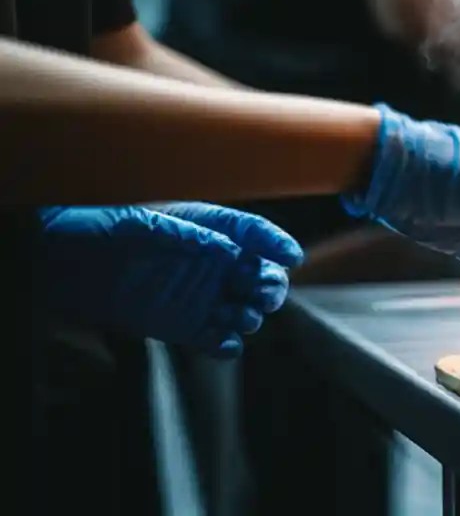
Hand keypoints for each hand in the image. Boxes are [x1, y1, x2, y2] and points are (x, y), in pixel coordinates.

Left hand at [36, 202, 302, 357]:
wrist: (60, 262)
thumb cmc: (100, 228)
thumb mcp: (144, 224)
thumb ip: (187, 237)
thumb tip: (225, 251)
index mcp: (208, 228)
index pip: (255, 234)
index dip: (276, 244)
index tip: (290, 257)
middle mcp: (210, 262)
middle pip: (259, 275)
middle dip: (271, 285)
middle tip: (266, 292)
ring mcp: (198, 295)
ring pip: (244, 309)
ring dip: (252, 314)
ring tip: (243, 316)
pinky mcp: (182, 326)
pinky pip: (217, 340)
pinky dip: (227, 344)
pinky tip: (227, 341)